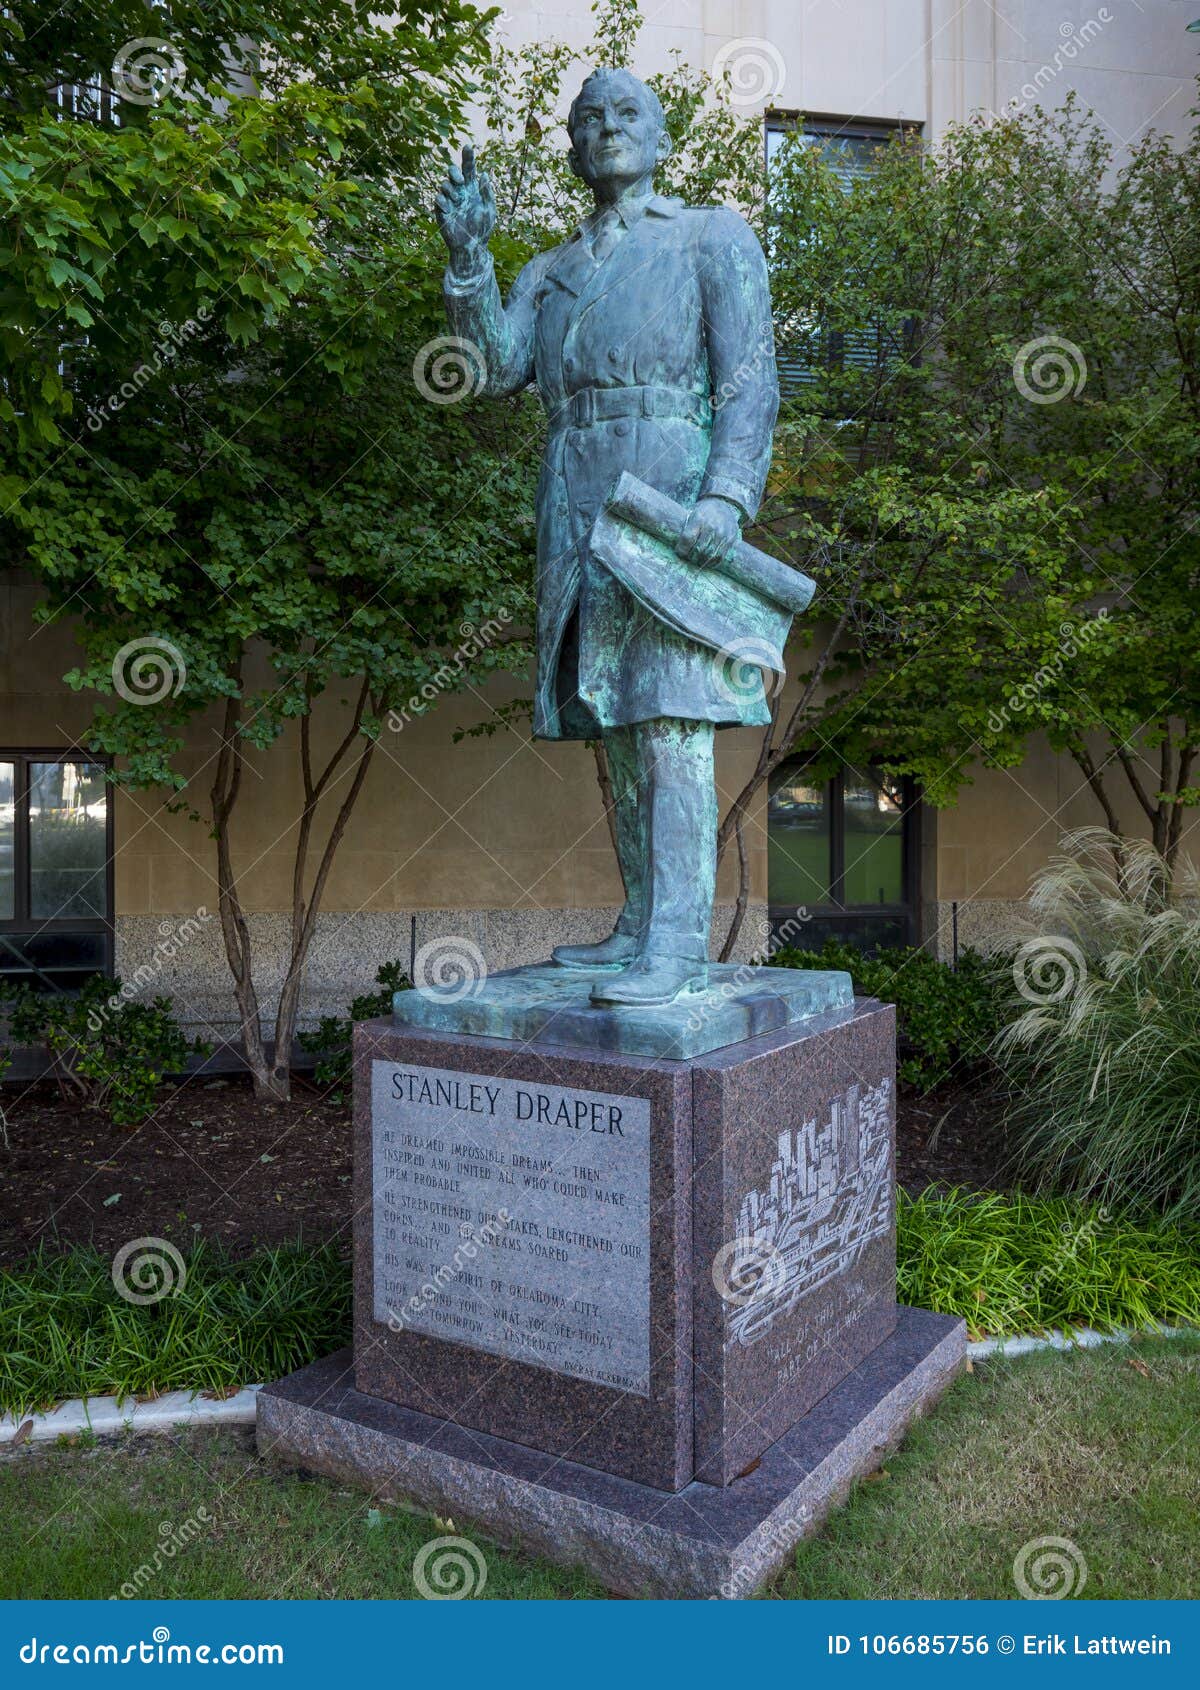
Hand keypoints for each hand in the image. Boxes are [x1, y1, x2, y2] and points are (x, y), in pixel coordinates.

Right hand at [435, 145, 496, 274]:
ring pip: (444, 184)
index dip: (468, 157)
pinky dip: (443, 201)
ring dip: (450, 189)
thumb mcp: (490, 210)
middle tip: (461, 181)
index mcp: (472, 189)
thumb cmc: (483, 229)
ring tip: (458, 201)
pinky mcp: (441, 211)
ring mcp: (449, 200)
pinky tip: (449, 208)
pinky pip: (438, 199)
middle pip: (452, 172)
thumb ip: (488, 193)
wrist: (472, 246)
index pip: (469, 169)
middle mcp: (459, 191)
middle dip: (454, 172)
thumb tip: (484, 175)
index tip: (468, 146)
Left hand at [675, 497, 741, 568]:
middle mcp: (712, 526)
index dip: (681, 549)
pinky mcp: (730, 539)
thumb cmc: (703, 514)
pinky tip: (707, 562)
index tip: (679, 552)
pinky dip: (712, 563)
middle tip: (688, 558)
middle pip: (698, 549)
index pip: (687, 538)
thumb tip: (679, 550)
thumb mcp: (692, 515)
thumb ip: (686, 530)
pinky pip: (720, 557)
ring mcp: (722, 533)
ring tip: (696, 561)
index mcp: (699, 518)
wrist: (723, 506)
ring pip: (709, 555)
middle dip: (691, 556)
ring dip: (701, 561)